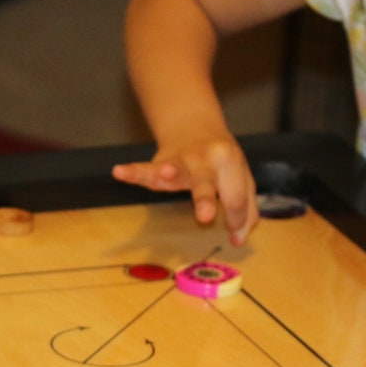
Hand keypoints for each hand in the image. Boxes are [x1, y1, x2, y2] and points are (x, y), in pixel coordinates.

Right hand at [112, 135, 258, 245]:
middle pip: (206, 184)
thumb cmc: (221, 161)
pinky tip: (119, 172)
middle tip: (205, 217)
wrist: (194, 126)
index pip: (235, 199)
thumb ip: (246, 209)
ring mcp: (181, 161)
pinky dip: (132, 171)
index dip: (236, 220)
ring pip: (176, 170)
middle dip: (206, 200)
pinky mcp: (160, 163)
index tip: (235, 234)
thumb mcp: (242, 179)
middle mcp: (206, 160)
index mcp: (230, 163)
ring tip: (165, 172)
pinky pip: (145, 170)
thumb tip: (238, 240)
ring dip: (170, 171)